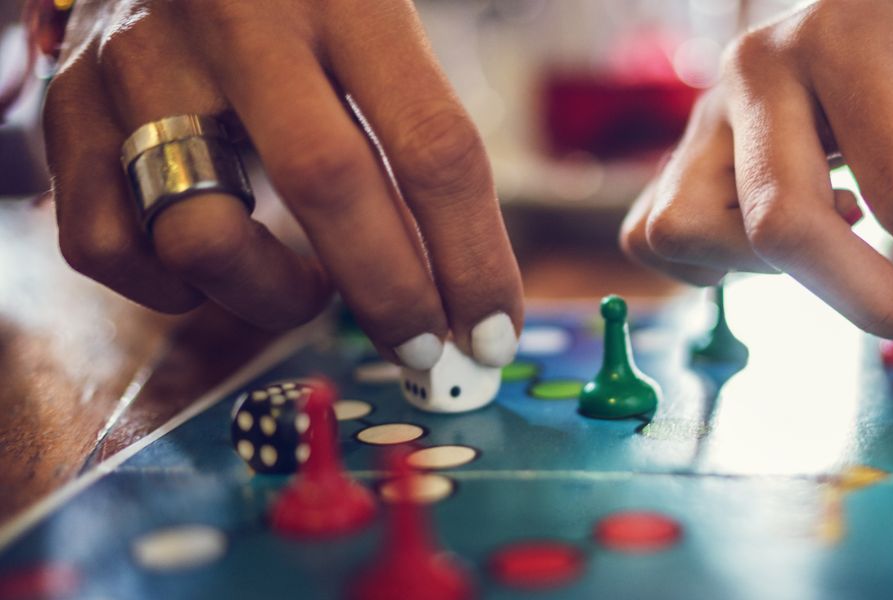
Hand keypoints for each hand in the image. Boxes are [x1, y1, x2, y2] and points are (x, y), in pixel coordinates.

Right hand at [45, 0, 522, 369]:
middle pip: (328, 189)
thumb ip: (412, 126)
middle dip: (391, 297)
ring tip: (307, 288)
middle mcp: (239, 25)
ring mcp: (141, 64)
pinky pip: (108, 246)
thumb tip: (465, 284)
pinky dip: (170, 289)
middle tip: (426, 354)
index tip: (494, 333)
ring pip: (202, 237)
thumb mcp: (370, 18)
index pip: (433, 144)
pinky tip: (214, 265)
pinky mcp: (69, 105)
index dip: (473, 258)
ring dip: (272, 298)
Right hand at [620, 0, 892, 375]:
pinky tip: (791, 234)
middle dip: (871, 301)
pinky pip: (662, 238)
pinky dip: (721, 262)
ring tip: (845, 238)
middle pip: (782, 225)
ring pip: (695, 233)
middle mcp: (756, 70)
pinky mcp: (675, 153)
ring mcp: (702, 112)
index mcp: (846, 40)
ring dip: (780, 273)